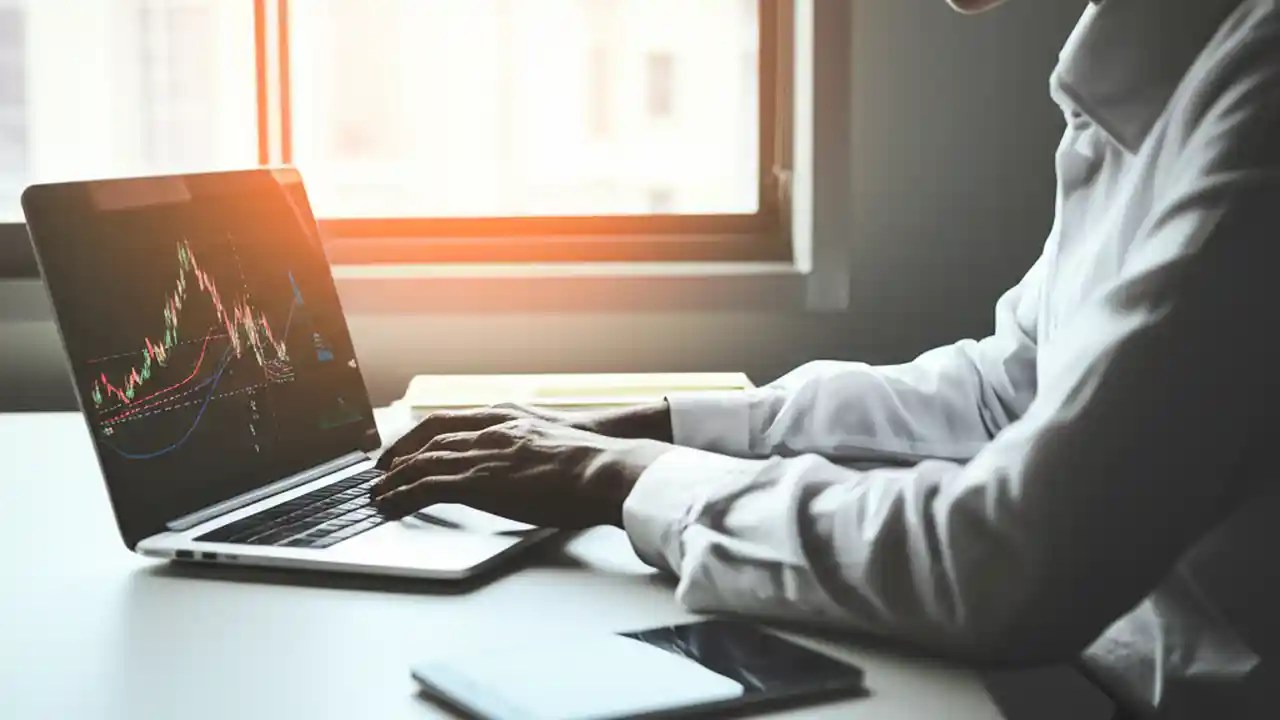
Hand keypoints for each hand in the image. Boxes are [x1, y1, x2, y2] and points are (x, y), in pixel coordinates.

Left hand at [375, 401, 671, 471]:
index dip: (420, 434)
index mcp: (506, 417)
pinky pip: (427, 488)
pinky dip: (402, 496)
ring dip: (394, 479)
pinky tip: (391, 505)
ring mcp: (481, 455)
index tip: (405, 446)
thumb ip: (534, 448)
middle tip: (381, 471)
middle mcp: (487, 430)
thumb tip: (535, 466)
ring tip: (377, 494)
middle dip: (399, 455)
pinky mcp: (476, 482)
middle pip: (427, 438)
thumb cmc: (592, 462)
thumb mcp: (556, 442)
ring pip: (422, 462)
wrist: (603, 469)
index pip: (449, 420)